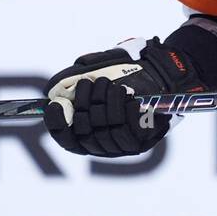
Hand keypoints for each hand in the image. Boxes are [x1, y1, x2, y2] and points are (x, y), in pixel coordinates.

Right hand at [43, 37, 205, 156]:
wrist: (162, 75)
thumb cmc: (126, 72)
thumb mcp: (96, 69)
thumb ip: (73, 78)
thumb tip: (54, 90)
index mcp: (87, 132)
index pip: (65, 138)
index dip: (57, 124)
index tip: (54, 105)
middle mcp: (102, 144)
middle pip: (83, 132)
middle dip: (84, 103)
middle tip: (90, 82)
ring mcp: (121, 145)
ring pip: (105, 130)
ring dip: (105, 103)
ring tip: (112, 85)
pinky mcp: (142, 142)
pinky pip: (127, 130)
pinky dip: (124, 110)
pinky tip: (128, 97)